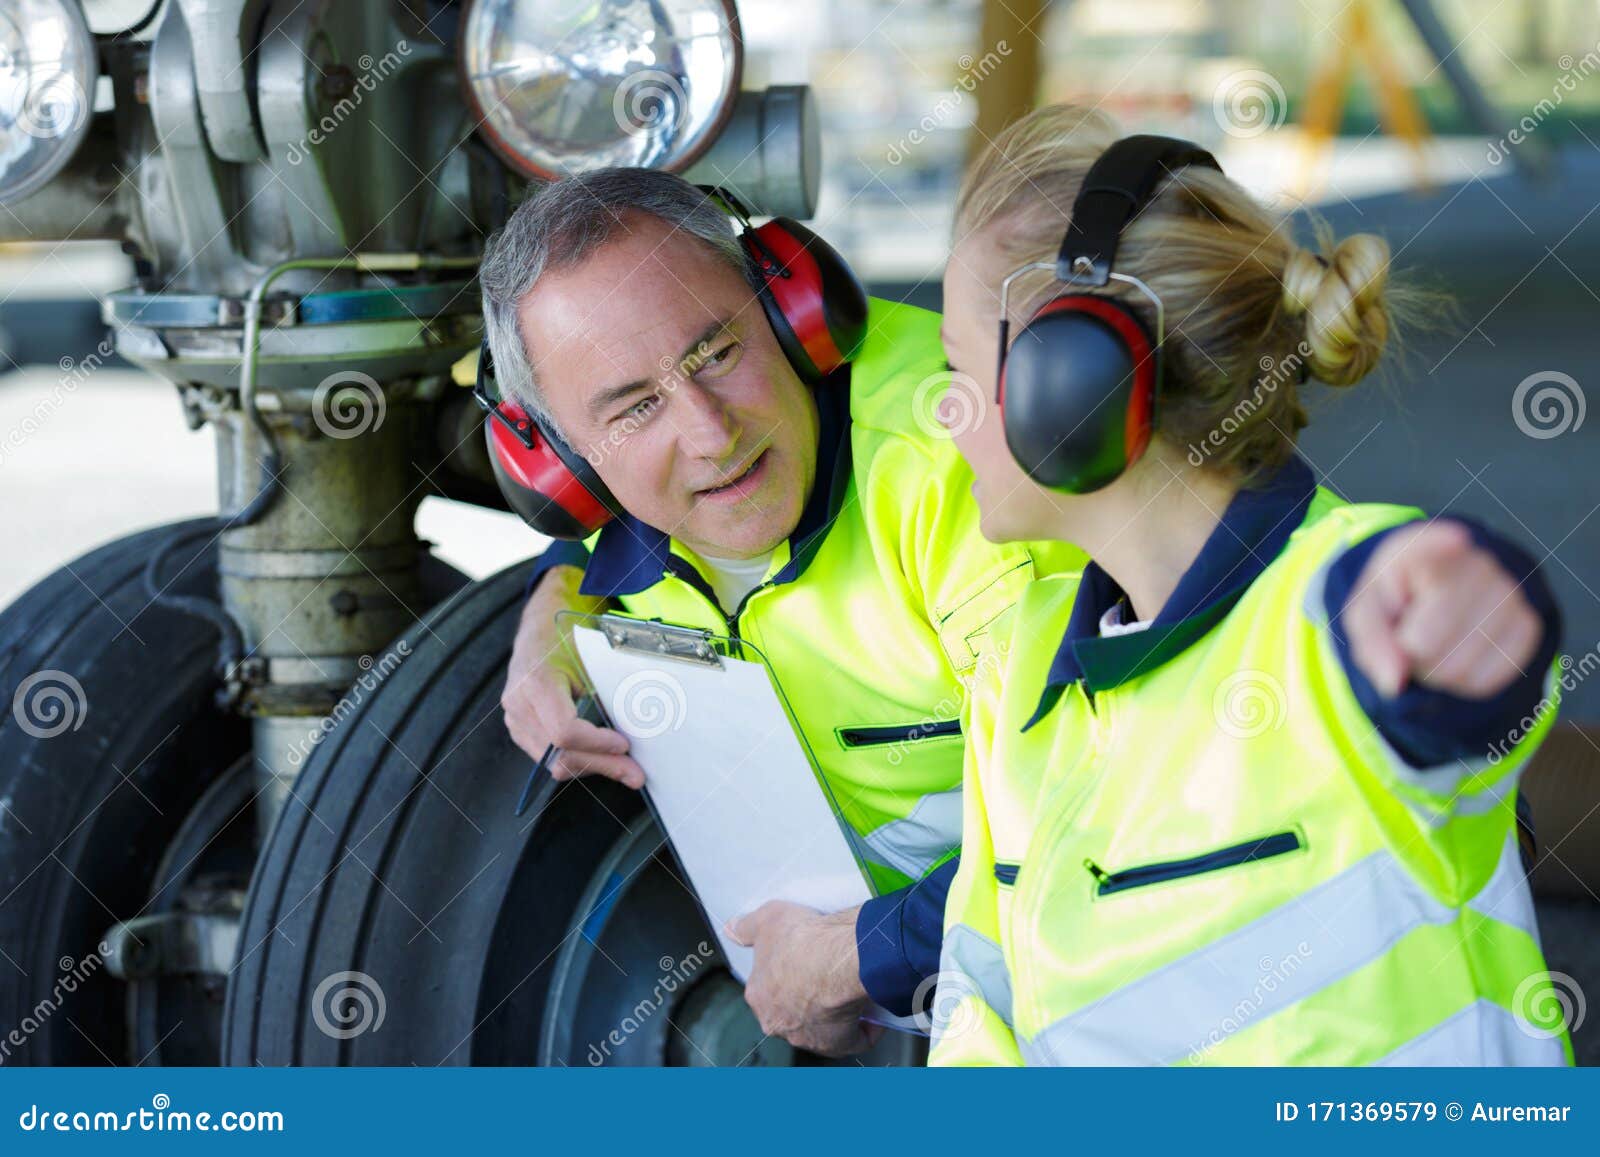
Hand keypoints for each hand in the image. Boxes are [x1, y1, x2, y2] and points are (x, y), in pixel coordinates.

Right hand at [501, 566, 644, 786]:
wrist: (541, 626)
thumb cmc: (568, 638)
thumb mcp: (592, 659)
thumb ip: (609, 695)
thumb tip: (640, 731)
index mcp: (535, 682)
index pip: (564, 732)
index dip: (597, 744)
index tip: (624, 744)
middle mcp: (518, 704)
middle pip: (560, 753)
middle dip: (602, 764)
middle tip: (634, 773)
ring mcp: (514, 719)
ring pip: (553, 762)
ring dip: (591, 767)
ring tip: (622, 766)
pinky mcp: (519, 729)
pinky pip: (548, 757)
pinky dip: (577, 760)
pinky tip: (600, 756)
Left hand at [725, 901, 880, 1057]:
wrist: (836, 958)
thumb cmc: (802, 941)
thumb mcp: (767, 919)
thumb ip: (746, 927)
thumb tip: (733, 929)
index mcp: (759, 996)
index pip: (769, 990)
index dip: (787, 976)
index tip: (804, 964)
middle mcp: (779, 1023)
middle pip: (793, 1013)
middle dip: (809, 999)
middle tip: (828, 978)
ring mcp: (808, 1037)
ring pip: (823, 1028)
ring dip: (836, 1014)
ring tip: (850, 991)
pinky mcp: (838, 1043)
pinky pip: (853, 1040)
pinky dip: (865, 1028)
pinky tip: (871, 1011)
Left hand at [1342, 521, 1542, 699]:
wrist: (1437, 599)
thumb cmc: (1396, 601)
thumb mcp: (1367, 613)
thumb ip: (1372, 641)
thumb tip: (1393, 682)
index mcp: (1427, 548)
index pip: (1435, 562)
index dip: (1443, 553)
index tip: (1457, 540)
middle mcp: (1476, 563)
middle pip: (1429, 641)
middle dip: (1409, 656)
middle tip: (1407, 640)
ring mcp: (1508, 593)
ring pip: (1459, 668)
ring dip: (1435, 673)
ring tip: (1431, 647)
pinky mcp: (1528, 624)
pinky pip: (1487, 680)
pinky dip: (1463, 683)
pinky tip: (1456, 657)